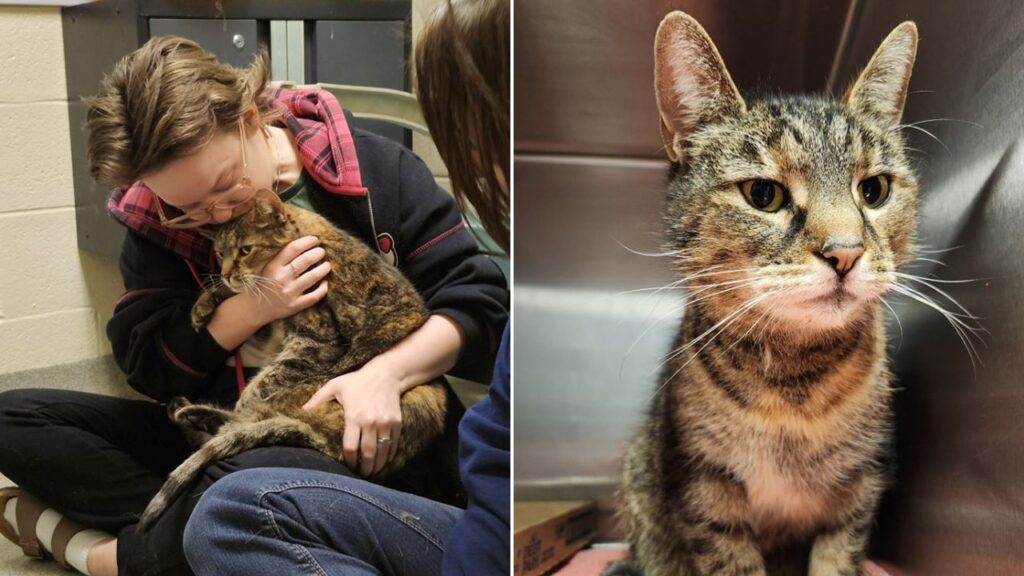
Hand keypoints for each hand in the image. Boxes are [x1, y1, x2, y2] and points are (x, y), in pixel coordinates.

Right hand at [243, 235, 330, 324]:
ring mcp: (290, 293)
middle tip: (322, 252)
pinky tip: (324, 282)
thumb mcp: (269, 266)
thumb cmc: (265, 283)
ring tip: (327, 265)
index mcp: (274, 266)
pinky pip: (315, 296)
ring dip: (324, 268)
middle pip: (306, 260)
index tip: (315, 240)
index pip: (294, 248)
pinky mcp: (296, 305)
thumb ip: (283, 256)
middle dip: (318, 253)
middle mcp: (282, 278)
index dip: (308, 241)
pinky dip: (323, 288)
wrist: (255, 307)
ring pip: (313, 277)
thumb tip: (306, 244)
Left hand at [302, 359, 403, 475]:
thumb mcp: (335, 385)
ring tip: (372, 472)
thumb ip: (318, 399)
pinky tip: (385, 460)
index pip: (350, 447)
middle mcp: (370, 422)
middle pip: (367, 453)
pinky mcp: (396, 423)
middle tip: (361, 475)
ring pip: (381, 451)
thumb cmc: (358, 380)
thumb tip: (302, 411)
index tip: (348, 466)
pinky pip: (393, 444)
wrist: (387, 374)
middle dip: (364, 468)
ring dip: (377, 465)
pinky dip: (389, 455)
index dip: (349, 461)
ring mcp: (385, 423)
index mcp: (354, 417)